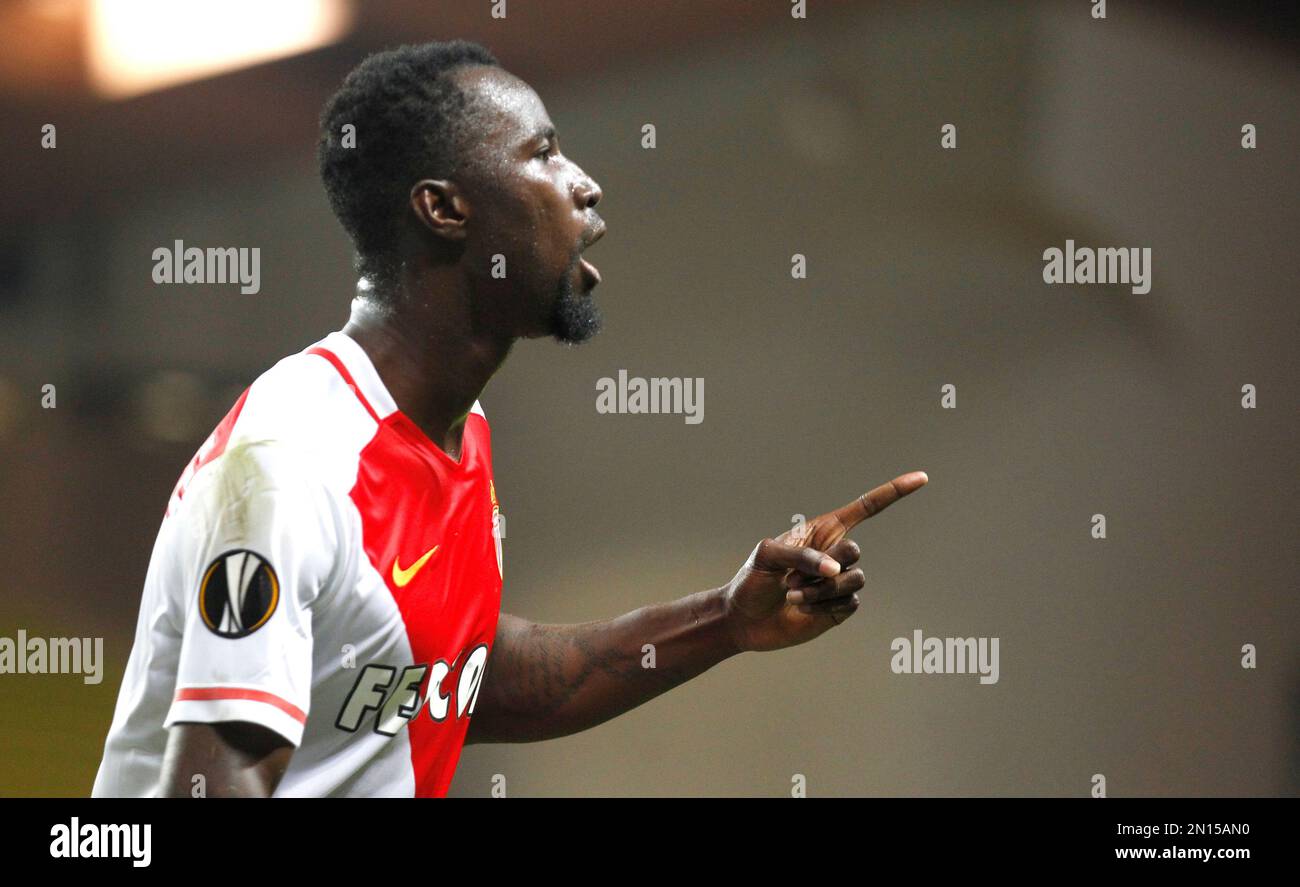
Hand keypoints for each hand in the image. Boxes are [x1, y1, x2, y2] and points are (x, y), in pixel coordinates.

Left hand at [721, 471, 927, 652]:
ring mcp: (840, 582)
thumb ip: (802, 556)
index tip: (922, 478)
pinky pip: (849, 604)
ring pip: (854, 580)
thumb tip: (836, 570)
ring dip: (819, 590)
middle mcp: (835, 554)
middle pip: (855, 551)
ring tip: (792, 594)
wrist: (745, 620)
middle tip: (791, 577)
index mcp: (823, 531)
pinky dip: (822, 606)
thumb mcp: (767, 555)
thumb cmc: (751, 579)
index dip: (894, 492)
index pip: (866, 508)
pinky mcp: (840, 608)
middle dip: (824, 565)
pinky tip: (801, 609)